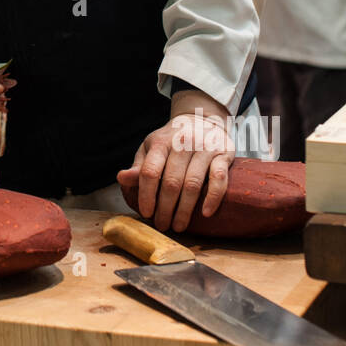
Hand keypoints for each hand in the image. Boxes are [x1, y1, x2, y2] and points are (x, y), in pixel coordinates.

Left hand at [116, 90, 234, 233]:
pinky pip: (219, 178)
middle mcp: (182, 143)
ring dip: (185, 210)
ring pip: (193, 184)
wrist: (201, 119)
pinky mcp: (223, 154)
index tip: (146, 213)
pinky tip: (205, 213)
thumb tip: (121, 178)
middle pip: (171, 182)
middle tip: (162, 225)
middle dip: (165, 208)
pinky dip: (213, 198)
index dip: (146, 195)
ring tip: (178, 226)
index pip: (150, 172)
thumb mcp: (151, 148)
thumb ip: (139, 166)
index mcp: (161, 142)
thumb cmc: (172, 140)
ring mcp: (204, 148)